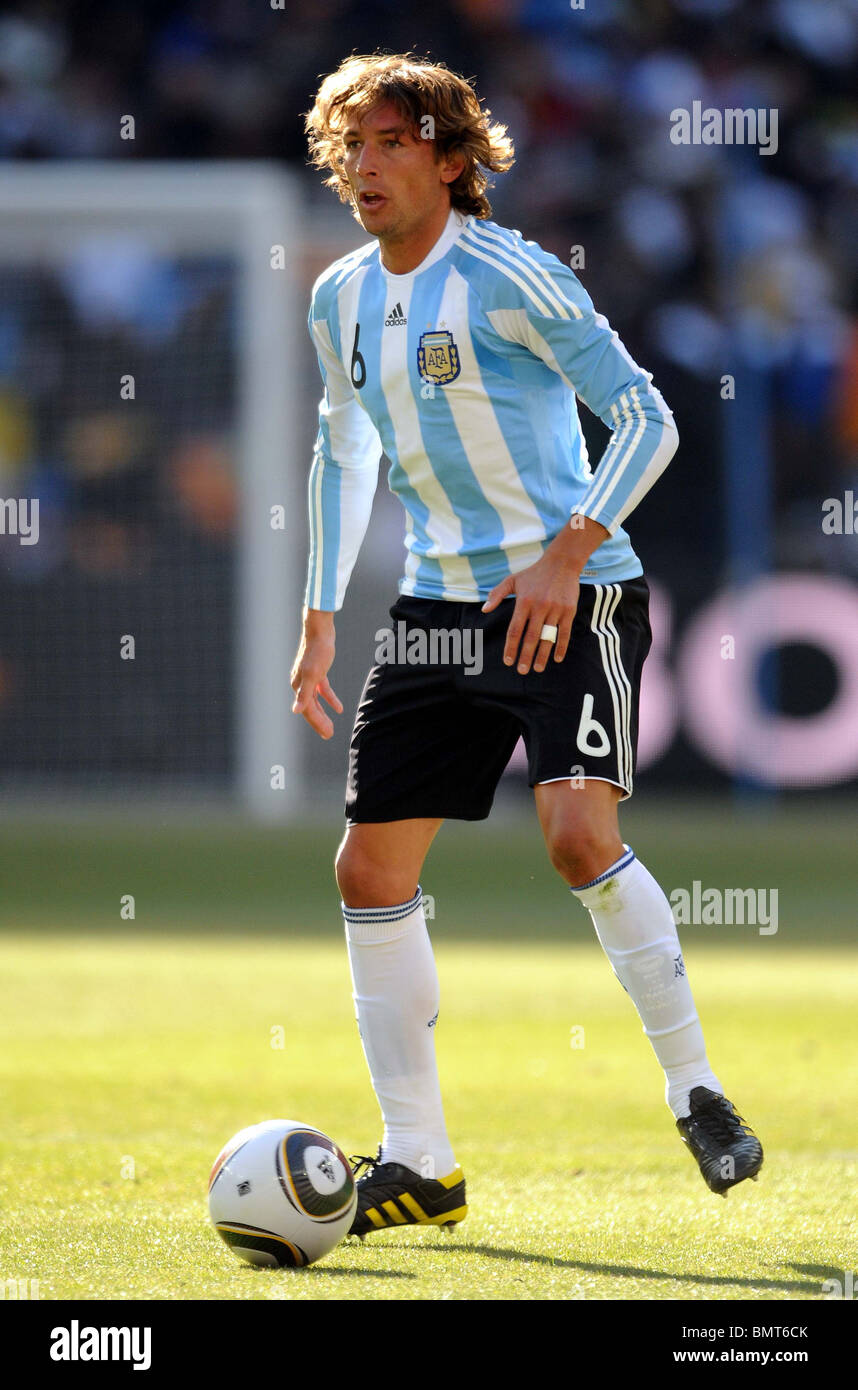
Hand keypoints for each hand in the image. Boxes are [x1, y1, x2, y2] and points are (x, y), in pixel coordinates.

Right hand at [290, 613, 342, 738]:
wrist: (320, 630)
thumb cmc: (317, 650)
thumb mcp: (313, 674)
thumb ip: (305, 693)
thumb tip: (295, 711)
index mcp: (298, 685)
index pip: (307, 710)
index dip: (317, 723)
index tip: (327, 734)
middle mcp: (301, 683)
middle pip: (310, 708)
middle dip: (319, 722)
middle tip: (329, 734)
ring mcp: (309, 678)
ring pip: (316, 701)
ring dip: (323, 713)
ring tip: (331, 726)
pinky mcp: (318, 672)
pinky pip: (323, 690)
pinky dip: (330, 699)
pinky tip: (339, 708)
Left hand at [480, 517, 606, 673]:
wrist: (562, 563)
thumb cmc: (534, 573)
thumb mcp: (513, 580)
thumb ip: (497, 594)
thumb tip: (484, 610)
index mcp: (524, 601)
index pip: (515, 629)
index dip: (511, 647)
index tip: (507, 661)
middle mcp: (540, 607)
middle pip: (531, 637)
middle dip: (526, 656)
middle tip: (522, 670)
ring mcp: (555, 609)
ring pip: (548, 637)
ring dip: (543, 655)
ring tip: (537, 668)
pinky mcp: (569, 611)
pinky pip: (564, 633)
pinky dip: (561, 647)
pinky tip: (557, 659)